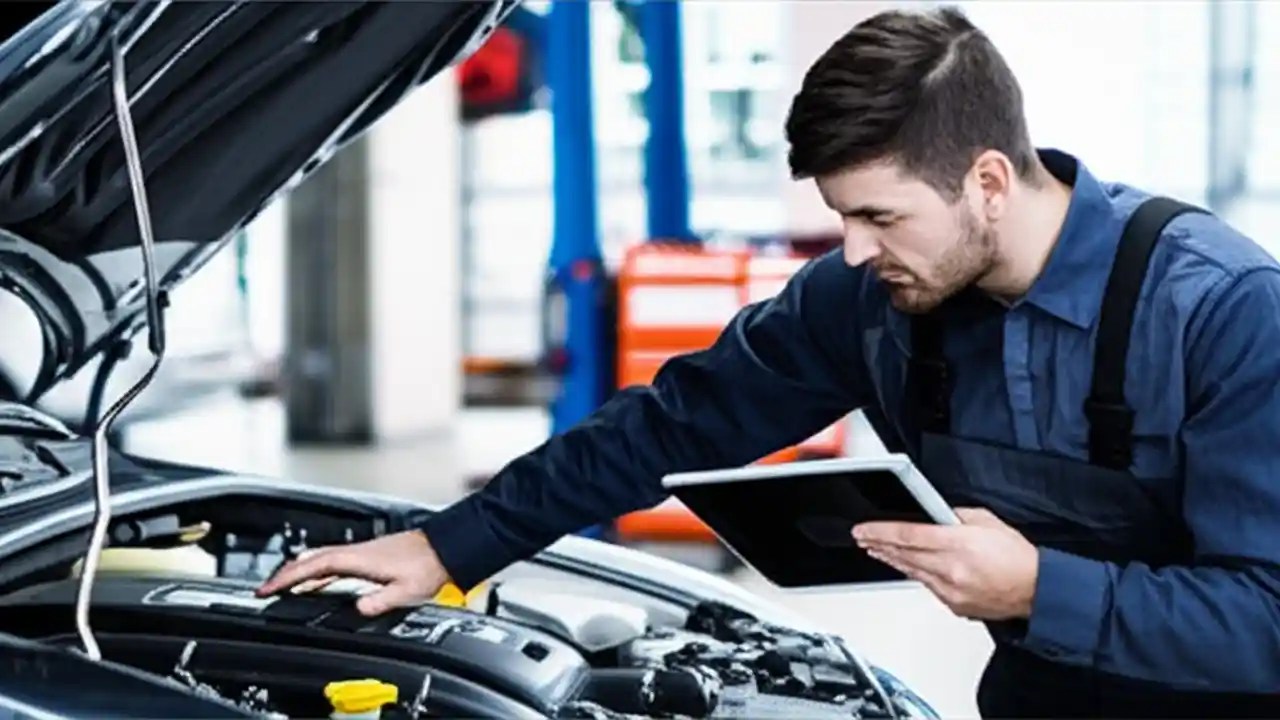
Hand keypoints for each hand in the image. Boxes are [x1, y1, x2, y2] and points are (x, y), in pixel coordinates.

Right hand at [255, 530, 450, 615]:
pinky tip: (316, 581)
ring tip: (282, 586)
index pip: (313, 566)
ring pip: (320, 559)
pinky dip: (316, 570)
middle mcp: (356, 552)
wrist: (445, 548)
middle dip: (285, 574)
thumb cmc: (428, 565)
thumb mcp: (405, 590)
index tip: (267, 588)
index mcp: (359, 559)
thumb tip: (358, 608)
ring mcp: (360, 552)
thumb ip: (380, 600)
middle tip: (265, 589)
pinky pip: (332, 561)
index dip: (288, 577)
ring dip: (299, 571)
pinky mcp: (367, 555)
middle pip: (310, 560)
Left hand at [852, 508, 1037, 620]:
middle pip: (904, 555)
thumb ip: (958, 515)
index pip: (908, 535)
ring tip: (877, 551)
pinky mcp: (954, 605)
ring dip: (892, 560)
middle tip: (863, 539)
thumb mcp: (988, 521)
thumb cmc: (1018, 558)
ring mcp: (951, 590)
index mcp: (957, 543)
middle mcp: (950, 568)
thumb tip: (939, 514)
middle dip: (879, 545)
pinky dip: (916, 575)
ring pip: (912, 572)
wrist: (1037, 591)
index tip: (864, 530)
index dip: (880, 532)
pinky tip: (908, 568)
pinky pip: (928, 587)